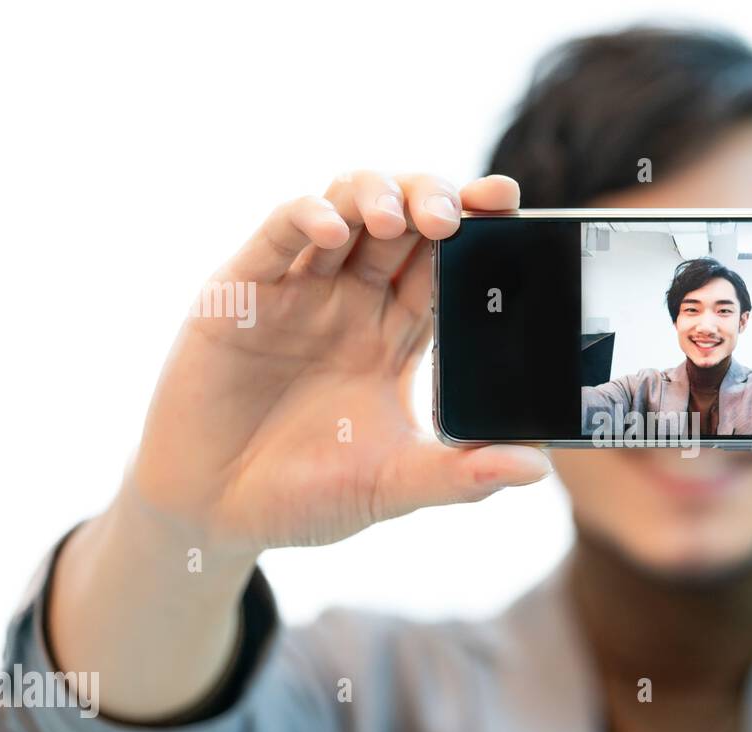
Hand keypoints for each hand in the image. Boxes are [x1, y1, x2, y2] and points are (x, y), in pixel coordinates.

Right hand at [129, 171, 550, 553]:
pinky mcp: (241, 291)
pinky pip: (277, 234)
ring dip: (376, 197)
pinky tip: (333, 233)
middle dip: (436, 199)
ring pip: (344, 209)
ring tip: (400, 218)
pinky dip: (305, 218)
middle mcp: (352, 302)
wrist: (213, 514)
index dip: (478, 228)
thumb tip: (538, 467)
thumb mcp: (393, 487)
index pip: (448, 264)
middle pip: (404, 222)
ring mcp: (298, 291)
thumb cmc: (306, 497)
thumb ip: (461, 477)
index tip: (511, 204)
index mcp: (397, 335)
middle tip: (462, 212)